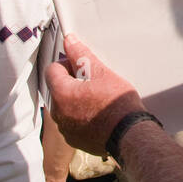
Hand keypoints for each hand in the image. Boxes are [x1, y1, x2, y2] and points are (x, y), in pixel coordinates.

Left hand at [46, 34, 146, 156]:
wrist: (129, 134)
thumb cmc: (117, 104)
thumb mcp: (101, 73)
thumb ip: (81, 55)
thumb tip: (69, 41)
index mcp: (62, 94)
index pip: (52, 70)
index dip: (67, 64)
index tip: (82, 66)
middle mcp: (58, 113)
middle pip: (58, 89)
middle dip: (72, 83)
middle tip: (94, 82)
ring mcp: (65, 129)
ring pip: (65, 106)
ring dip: (76, 100)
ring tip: (99, 99)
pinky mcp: (75, 140)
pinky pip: (72, 123)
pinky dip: (81, 117)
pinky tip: (99, 114)